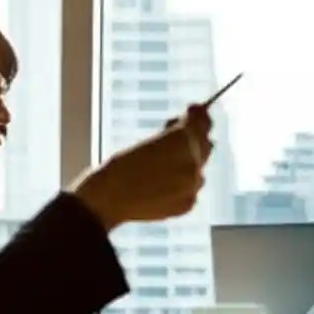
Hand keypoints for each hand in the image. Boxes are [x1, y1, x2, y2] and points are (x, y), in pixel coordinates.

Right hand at [70, 104, 212, 229]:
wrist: (109, 199)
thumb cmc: (122, 166)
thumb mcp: (150, 141)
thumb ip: (177, 134)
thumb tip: (193, 127)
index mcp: (182, 139)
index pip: (202, 122)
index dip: (199, 114)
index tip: (193, 110)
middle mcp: (193, 161)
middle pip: (204, 144)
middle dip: (192, 138)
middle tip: (174, 136)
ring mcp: (192, 185)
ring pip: (198, 168)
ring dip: (187, 163)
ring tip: (161, 165)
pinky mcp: (188, 203)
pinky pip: (192, 187)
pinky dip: (181, 183)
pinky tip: (162, 183)